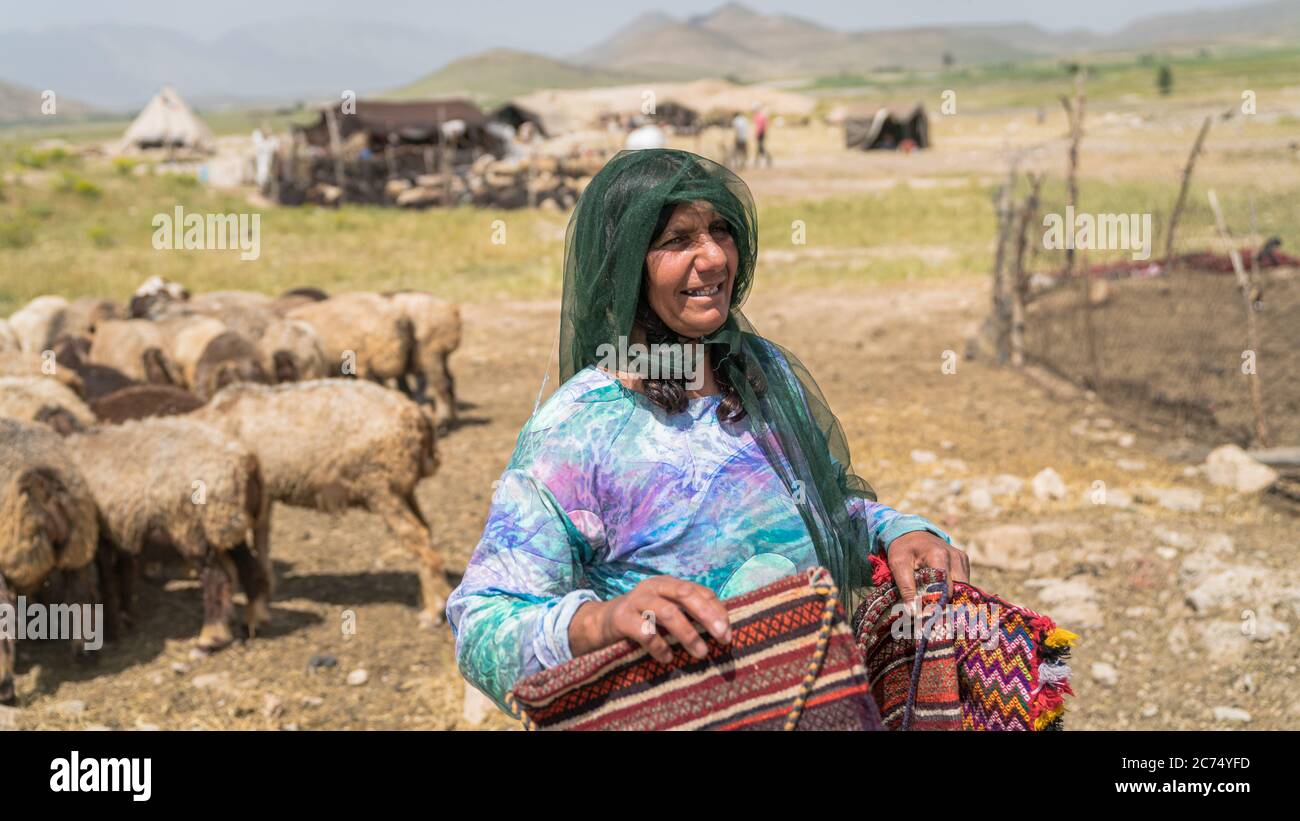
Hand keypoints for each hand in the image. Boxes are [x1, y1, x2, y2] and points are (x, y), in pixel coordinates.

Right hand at [569, 576, 730, 662]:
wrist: (602, 622)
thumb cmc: (643, 619)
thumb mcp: (665, 610)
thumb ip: (688, 614)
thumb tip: (723, 631)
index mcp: (668, 583)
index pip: (699, 590)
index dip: (716, 610)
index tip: (728, 632)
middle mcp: (653, 587)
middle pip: (685, 594)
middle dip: (707, 615)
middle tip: (722, 637)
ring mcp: (636, 601)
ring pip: (667, 613)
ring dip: (688, 634)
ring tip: (701, 653)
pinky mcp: (622, 619)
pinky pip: (646, 633)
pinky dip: (660, 648)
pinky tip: (667, 659)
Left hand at [886, 531, 969, 615]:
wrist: (911, 532)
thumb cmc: (903, 549)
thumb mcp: (898, 565)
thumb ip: (906, 587)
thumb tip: (913, 611)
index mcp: (939, 556)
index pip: (946, 588)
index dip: (939, 604)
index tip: (931, 616)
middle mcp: (955, 557)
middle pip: (958, 589)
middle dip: (948, 603)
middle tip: (935, 616)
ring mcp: (961, 558)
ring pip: (963, 587)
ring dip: (953, 598)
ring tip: (939, 607)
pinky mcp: (964, 560)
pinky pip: (963, 581)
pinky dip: (955, 590)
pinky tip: (943, 595)